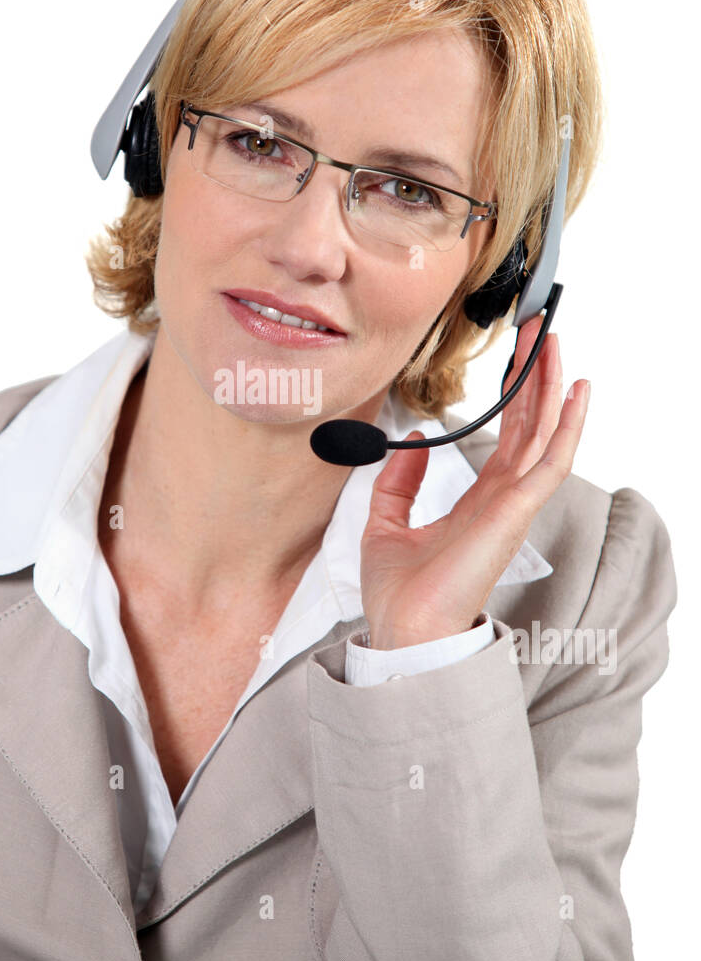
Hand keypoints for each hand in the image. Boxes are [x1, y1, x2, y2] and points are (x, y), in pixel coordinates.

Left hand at [359, 317, 589, 650]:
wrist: (401, 630)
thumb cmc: (398, 593)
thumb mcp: (385, 522)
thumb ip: (399, 482)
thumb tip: (408, 443)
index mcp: (479, 500)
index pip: (509, 435)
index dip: (515, 393)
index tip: (516, 354)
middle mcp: (503, 499)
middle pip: (531, 425)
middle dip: (535, 376)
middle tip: (537, 330)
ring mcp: (514, 505)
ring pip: (545, 434)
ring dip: (551, 386)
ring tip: (554, 343)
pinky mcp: (515, 513)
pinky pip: (550, 462)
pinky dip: (567, 426)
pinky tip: (575, 391)